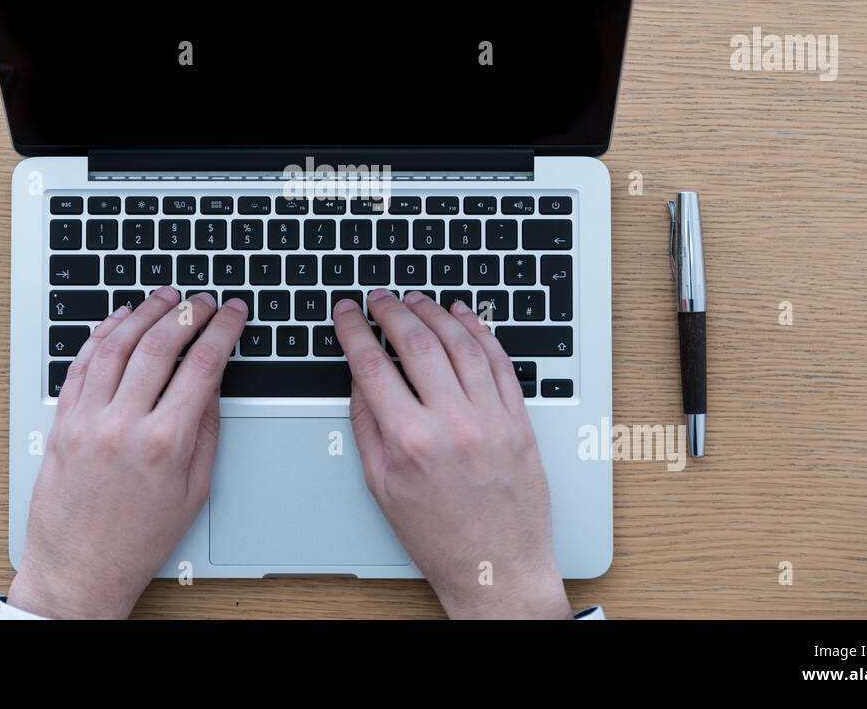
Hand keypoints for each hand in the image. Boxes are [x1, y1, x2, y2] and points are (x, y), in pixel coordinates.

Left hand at [7, 287, 246, 617]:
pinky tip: (117, 321)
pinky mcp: (61, 423)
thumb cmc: (138, 540)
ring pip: (116, 343)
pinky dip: (100, 335)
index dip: (224, 329)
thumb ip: (207, 430)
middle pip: (160, 344)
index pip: (202, 364)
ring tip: (164, 298)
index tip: (233, 313)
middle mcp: (123, 425)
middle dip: (188, 312)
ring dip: (143, 312)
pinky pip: (81, 365)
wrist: (80, 571)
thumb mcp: (195, 490)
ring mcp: (87, 421)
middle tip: (203, 300)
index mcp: (165, 442)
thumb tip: (212, 382)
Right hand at [333, 289, 573, 618]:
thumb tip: (360, 378)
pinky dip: (480, 331)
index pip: (372, 365)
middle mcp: (453, 424)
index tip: (346, 312)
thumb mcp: (382, 486)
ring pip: (462, 343)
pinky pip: (500, 362)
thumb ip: (367, 426)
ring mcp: (491, 419)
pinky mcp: (519, 421)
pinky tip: (464, 316)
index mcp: (410, 442)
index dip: (353, 330)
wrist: (497, 568)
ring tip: (416, 300)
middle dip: (391, 311)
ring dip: (435, 313)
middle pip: (417, 343)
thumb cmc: (438, 536)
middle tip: (378, 297)